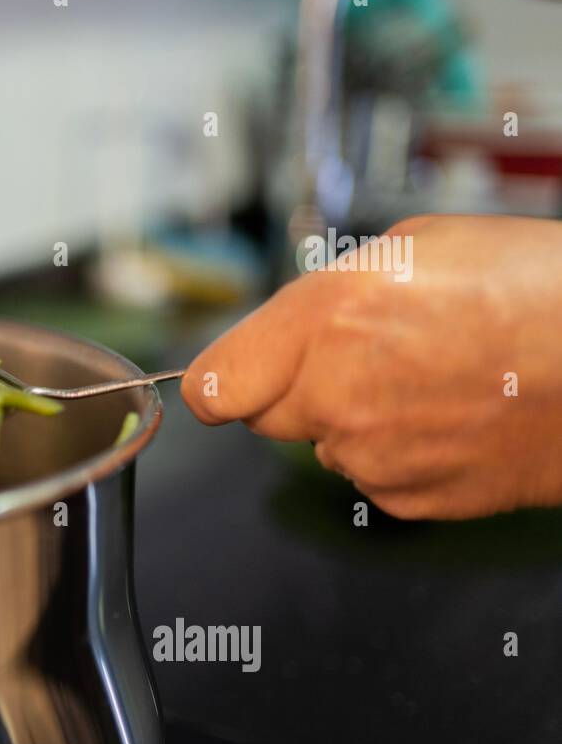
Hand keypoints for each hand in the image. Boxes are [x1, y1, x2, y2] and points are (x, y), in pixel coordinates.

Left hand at [181, 214, 561, 519]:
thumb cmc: (537, 291)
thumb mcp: (415, 247)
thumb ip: (327, 298)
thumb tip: (288, 330)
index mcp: (328, 318)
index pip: (213, 383)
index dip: (218, 382)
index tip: (223, 382)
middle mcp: (337, 393)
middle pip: (263, 417)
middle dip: (294, 391)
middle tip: (360, 361)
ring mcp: (373, 454)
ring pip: (325, 445)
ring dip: (353, 421)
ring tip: (429, 381)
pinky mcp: (409, 497)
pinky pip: (373, 477)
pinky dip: (398, 455)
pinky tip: (449, 418)